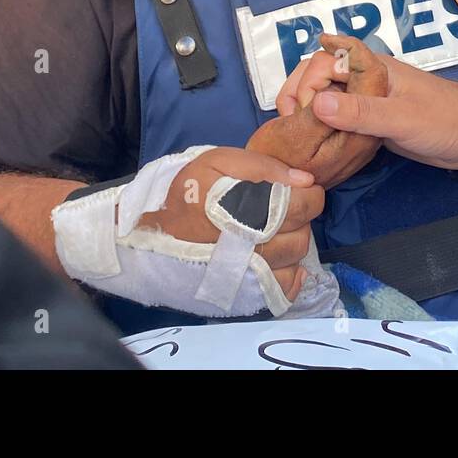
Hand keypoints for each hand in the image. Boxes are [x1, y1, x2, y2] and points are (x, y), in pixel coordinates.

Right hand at [137, 146, 323, 301]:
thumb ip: (263, 166)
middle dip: (299, 218)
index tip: (294, 190)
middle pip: (304, 232)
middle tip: (280, 210)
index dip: (307, 194)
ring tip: (271, 233)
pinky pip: (287, 287)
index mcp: (251, 208)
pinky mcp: (248, 295)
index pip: (308, 203)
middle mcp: (256, 244)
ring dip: (291, 243)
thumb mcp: (216, 162)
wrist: (149, 240)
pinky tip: (275, 259)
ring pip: (297, 258)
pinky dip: (289, 274)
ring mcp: (253, 274)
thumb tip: (304, 179)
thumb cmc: (185, 196)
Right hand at [288, 46, 457, 168]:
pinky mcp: (379, 122)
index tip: (299, 112)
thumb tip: (316, 105)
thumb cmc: (447, 119)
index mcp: (371, 67)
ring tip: (296, 139)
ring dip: (311, 115)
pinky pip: (344, 121)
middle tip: (289, 125)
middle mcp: (367, 79)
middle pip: (319, 77)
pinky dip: (328, 131)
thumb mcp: (401, 118)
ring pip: (330, 100)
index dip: (304, 83)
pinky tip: (318, 149)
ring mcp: (372, 100)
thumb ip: (360, 113)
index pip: (322, 62)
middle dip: (299, 95)